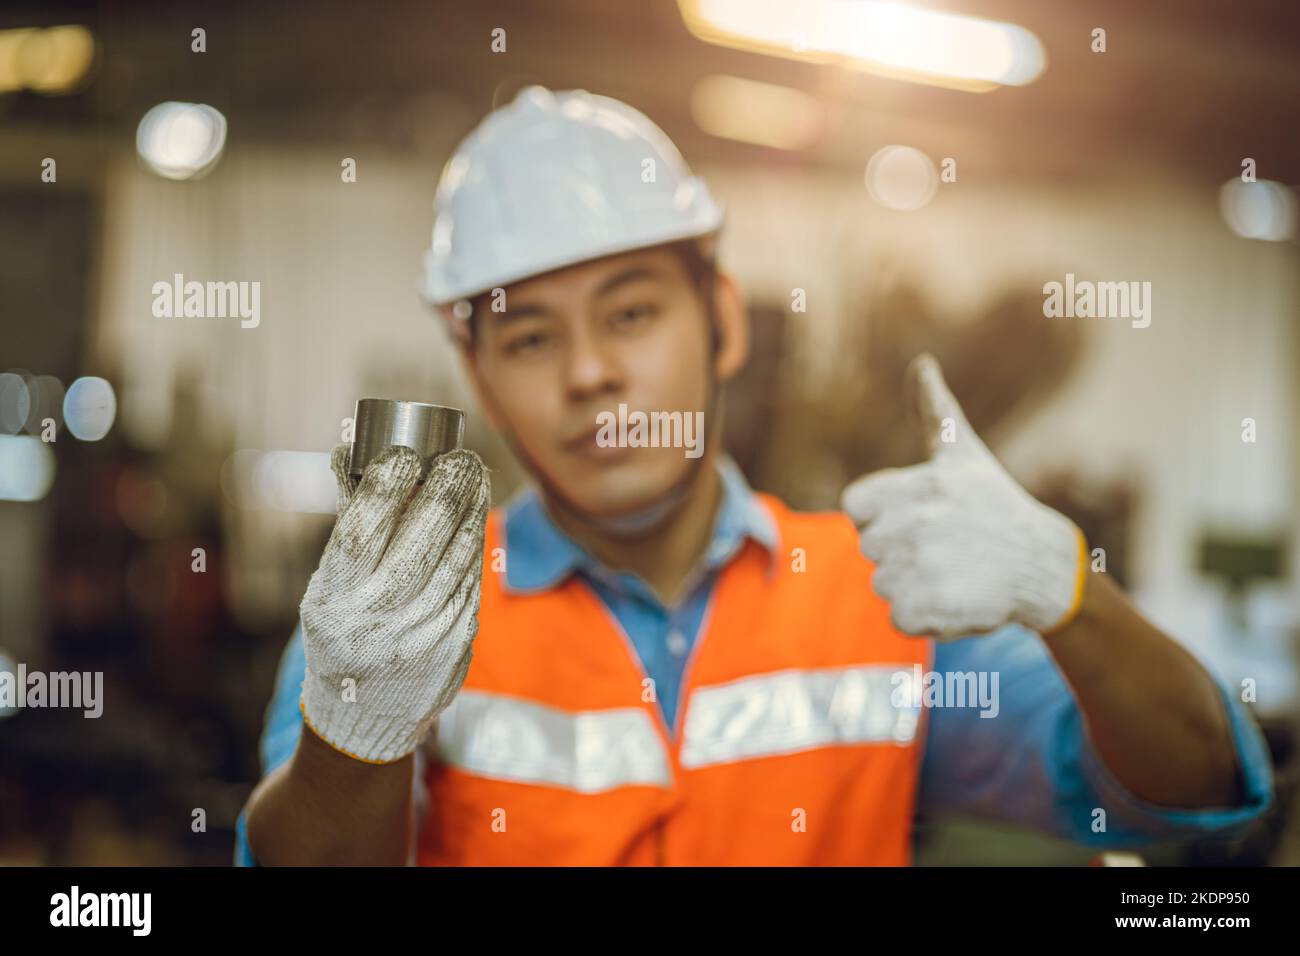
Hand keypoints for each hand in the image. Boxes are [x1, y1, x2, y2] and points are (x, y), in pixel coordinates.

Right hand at [298, 443, 489, 762]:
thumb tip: (352, 449)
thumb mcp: (327, 587)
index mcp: (333, 601)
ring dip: (471, 506)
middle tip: (458, 456)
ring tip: (473, 474)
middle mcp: (376, 620)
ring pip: (457, 553)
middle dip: (446, 486)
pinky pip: (470, 578)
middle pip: (422, 536)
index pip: (362, 530)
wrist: (365, 719)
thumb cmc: (342, 633)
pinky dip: (475, 541)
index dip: (386, 485)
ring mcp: (422, 634)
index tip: (404, 453)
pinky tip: (476, 515)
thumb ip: (348, 522)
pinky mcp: (457, 642)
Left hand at [840, 354, 1085, 639]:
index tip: (921, 514)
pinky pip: (898, 617)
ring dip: (914, 585)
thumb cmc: (995, 503)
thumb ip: (931, 409)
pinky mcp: (926, 609)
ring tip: (957, 570)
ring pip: (883, 583)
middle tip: (948, 544)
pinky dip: (924, 617)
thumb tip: (921, 362)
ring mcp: (919, 569)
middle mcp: (913, 524)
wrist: (1045, 565)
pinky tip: (958, 598)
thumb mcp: (961, 451)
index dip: (884, 515)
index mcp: (914, 485)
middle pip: (870, 548)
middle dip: (902, 551)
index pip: (856, 508)